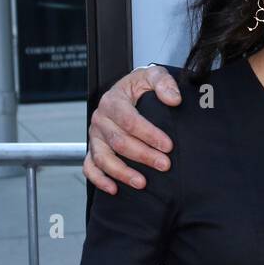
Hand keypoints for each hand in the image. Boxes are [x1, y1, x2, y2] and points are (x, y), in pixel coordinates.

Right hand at [83, 66, 180, 193]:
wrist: (128, 92)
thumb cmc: (140, 86)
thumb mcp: (153, 76)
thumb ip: (164, 83)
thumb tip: (173, 99)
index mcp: (113, 100)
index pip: (129, 120)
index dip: (149, 134)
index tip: (168, 146)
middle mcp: (100, 119)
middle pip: (119, 142)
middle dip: (143, 155)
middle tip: (164, 164)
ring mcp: (95, 136)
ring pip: (103, 158)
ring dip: (122, 172)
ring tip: (142, 182)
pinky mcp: (93, 148)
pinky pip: (90, 167)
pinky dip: (99, 179)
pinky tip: (114, 189)